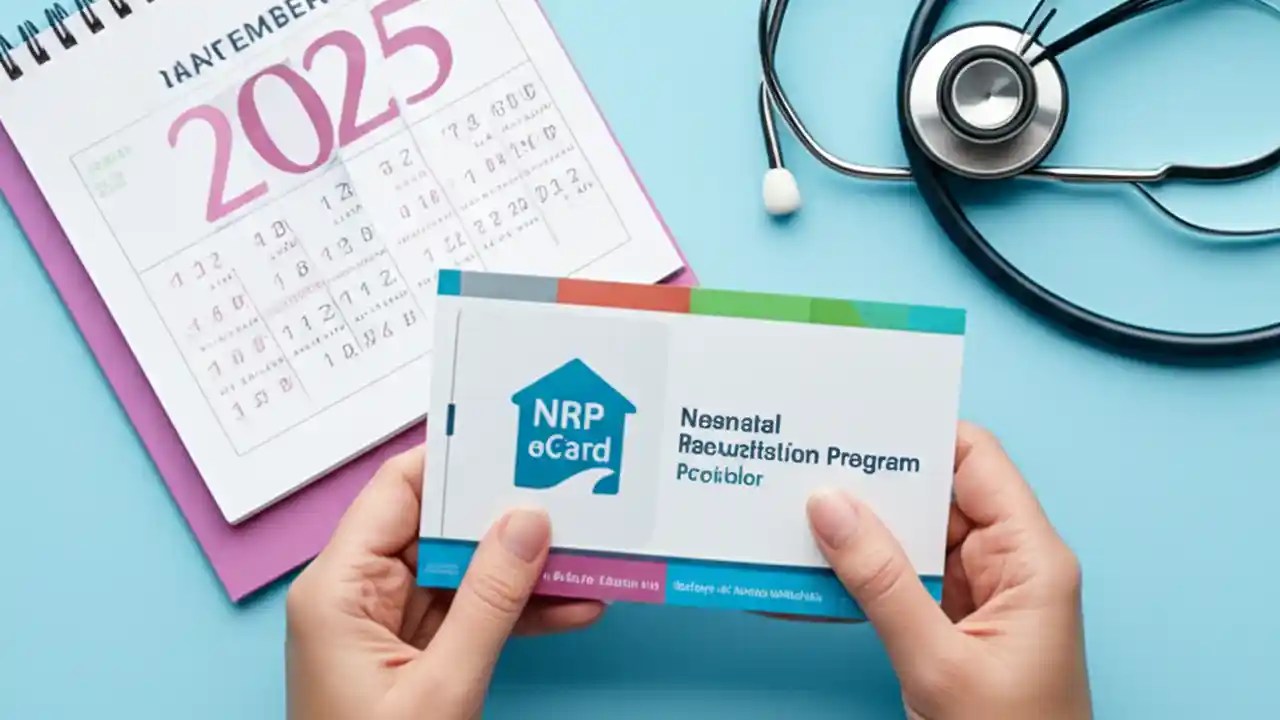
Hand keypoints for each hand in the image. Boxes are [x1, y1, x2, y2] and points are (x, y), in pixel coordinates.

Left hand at [285, 446, 604, 719]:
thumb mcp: (442, 687)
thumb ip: (489, 600)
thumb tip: (527, 522)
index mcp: (337, 588)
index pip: (397, 491)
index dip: (453, 459)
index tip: (512, 438)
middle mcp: (356, 596)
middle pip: (435, 527)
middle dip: (503, 514)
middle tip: (568, 490)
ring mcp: (385, 627)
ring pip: (461, 571)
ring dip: (522, 566)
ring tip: (588, 548)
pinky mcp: (412, 656)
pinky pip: (470, 613)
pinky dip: (517, 611)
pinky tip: (573, 605)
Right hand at [806, 422, 1090, 719]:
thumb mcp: (937, 661)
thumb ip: (880, 580)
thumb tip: (829, 505)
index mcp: (1032, 558)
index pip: (977, 461)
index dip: (922, 431)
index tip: (859, 417)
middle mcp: (1012, 565)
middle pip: (939, 494)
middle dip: (876, 478)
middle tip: (811, 459)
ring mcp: (984, 595)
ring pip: (916, 535)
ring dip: (863, 527)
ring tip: (801, 508)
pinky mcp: (957, 623)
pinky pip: (906, 577)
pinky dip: (865, 570)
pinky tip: (820, 565)